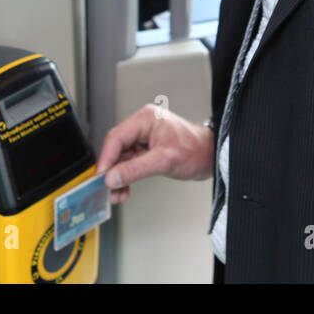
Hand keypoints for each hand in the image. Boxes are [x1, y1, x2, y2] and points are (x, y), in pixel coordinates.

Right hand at [96, 105, 214, 204]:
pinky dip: (127, 177)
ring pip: (122, 159)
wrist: (212, 156)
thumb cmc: (196, 150)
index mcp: (145, 119)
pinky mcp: (148, 150)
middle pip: (116, 149)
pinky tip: (124, 190)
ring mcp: (145, 138)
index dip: (106, 159)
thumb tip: (112, 178)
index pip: (116, 138)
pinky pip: (131, 164)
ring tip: (116, 194)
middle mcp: (142, 126)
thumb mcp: (164, 161)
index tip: (101, 177)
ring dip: (118, 177)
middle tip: (107, 189)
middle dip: (111, 171)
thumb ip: (135, 169)